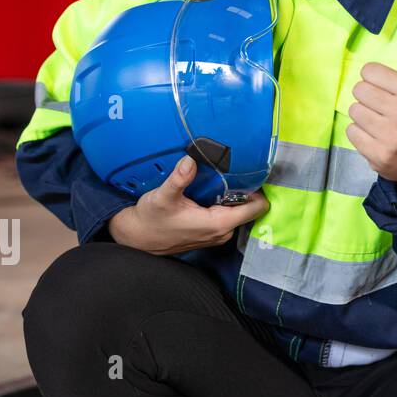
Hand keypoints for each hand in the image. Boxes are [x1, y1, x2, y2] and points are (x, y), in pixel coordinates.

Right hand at [107, 155, 269, 254]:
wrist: (137, 237)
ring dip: (234, 197)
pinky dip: (224, 204)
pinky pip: (228, 216)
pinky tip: (212, 192)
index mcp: (218, 224)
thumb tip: (190, 160)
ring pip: (238, 212)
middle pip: (250, 208)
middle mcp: (223, 232)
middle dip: (245, 190)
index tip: (253, 173)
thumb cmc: (150, 219)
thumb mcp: (163, 196)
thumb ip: (179, 179)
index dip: (259, 190)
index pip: (257, 208)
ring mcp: (218, 235)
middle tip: (235, 171)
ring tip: (222, 179)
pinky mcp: (211, 234)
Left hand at [346, 24, 396, 200]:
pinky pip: (351, 132)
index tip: (389, 90)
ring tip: (381, 123)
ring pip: (354, 111)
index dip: (376, 80)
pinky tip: (377, 137)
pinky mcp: (378, 154)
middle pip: (359, 90)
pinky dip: (361, 135)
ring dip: (364, 117)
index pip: (368, 71)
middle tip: (385, 108)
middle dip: (370, 99)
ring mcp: (391, 136)